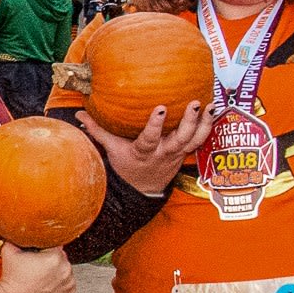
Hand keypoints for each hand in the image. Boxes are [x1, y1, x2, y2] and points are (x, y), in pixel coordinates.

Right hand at [0, 243, 74, 292]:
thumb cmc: (12, 280)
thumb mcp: (10, 250)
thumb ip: (17, 238)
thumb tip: (18, 232)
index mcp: (55, 257)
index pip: (54, 244)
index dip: (44, 248)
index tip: (37, 253)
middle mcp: (64, 270)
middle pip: (61, 257)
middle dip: (50, 259)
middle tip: (37, 265)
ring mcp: (67, 283)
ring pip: (64, 270)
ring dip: (56, 271)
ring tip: (41, 275)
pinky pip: (67, 283)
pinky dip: (59, 283)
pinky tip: (47, 284)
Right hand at [80, 101, 211, 195]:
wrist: (142, 189)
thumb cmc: (126, 165)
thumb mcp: (111, 150)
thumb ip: (98, 131)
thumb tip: (79, 113)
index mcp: (143, 152)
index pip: (150, 139)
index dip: (155, 125)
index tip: (160, 108)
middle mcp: (163, 154)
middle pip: (179, 140)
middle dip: (188, 122)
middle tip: (195, 104)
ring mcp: (176, 154)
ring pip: (193, 141)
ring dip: (203, 124)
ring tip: (211, 106)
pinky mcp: (184, 154)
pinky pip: (199, 141)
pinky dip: (207, 127)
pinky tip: (214, 111)